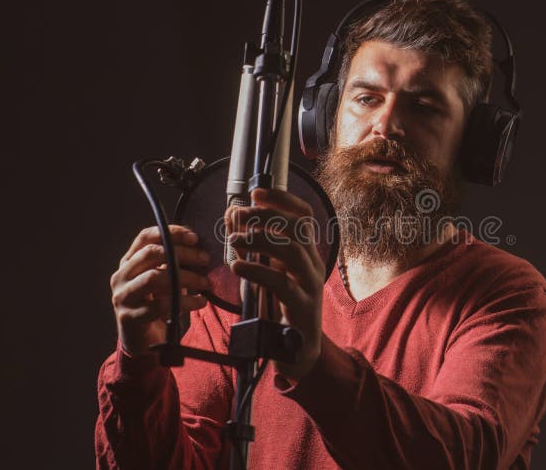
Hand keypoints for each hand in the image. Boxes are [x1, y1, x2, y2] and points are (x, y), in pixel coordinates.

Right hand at [110, 225, 210, 355]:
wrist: (144, 342)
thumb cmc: (159, 305)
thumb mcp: (166, 280)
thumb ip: (175, 263)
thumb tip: (201, 249)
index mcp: (129, 262)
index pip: (145, 237)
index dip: (170, 233)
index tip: (195, 238)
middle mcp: (121, 276)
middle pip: (151, 253)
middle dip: (183, 254)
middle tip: (205, 260)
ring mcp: (122, 296)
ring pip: (154, 277)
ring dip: (186, 278)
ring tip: (205, 283)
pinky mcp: (129, 317)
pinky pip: (160, 305)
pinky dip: (186, 302)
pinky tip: (201, 302)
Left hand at [225, 188, 324, 381]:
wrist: (299, 351)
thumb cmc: (283, 308)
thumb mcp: (270, 271)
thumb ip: (255, 246)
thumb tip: (234, 216)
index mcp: (305, 252)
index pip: (303, 215)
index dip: (282, 199)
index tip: (257, 192)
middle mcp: (312, 264)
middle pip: (297, 227)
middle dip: (266, 216)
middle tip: (238, 215)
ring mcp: (310, 285)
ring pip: (292, 251)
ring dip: (261, 240)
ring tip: (234, 240)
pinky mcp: (302, 307)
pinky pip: (282, 283)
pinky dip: (258, 271)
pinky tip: (238, 266)